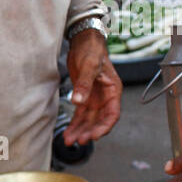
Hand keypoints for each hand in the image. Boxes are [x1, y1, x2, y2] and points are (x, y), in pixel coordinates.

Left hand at [64, 29, 121, 144]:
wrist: (84, 41)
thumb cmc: (92, 50)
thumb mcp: (89, 66)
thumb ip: (84, 85)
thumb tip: (78, 102)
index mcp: (113, 90)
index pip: (112, 114)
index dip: (104, 127)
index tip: (94, 136)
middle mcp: (105, 97)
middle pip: (99, 120)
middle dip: (89, 131)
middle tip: (79, 140)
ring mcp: (95, 98)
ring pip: (89, 120)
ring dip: (80, 130)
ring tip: (70, 140)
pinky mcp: (84, 96)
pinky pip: (80, 114)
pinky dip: (75, 123)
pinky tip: (68, 132)